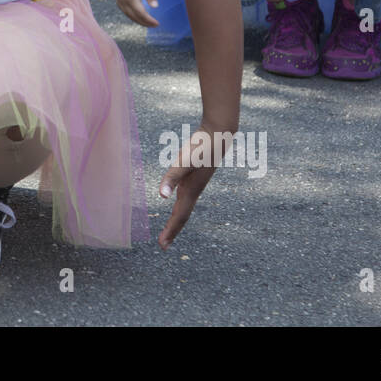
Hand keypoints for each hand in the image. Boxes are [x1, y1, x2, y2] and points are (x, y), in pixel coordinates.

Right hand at [110, 0, 158, 26]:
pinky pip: (123, 9)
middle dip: (144, 23)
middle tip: (154, 25)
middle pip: (134, 17)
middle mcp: (123, 0)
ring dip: (137, 20)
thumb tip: (155, 7)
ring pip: (128, 14)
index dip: (150, 20)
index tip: (157, 24)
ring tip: (145, 22)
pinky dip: (130, 14)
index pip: (141, 14)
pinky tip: (134, 13)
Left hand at [156, 128, 218, 249]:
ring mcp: (195, 184)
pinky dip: (180, 204)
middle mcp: (194, 190)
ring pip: (184, 206)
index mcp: (191, 191)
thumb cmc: (201, 148)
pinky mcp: (195, 175)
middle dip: (173, 230)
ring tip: (170, 229)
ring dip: (177, 220)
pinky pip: (185, 196)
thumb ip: (172, 177)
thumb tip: (162, 196)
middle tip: (163, 245)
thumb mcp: (183, 162)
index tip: (162, 245)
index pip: (179, 216)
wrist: (218, 135)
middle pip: (182, 215)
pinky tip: (176, 200)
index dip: (171, 231)